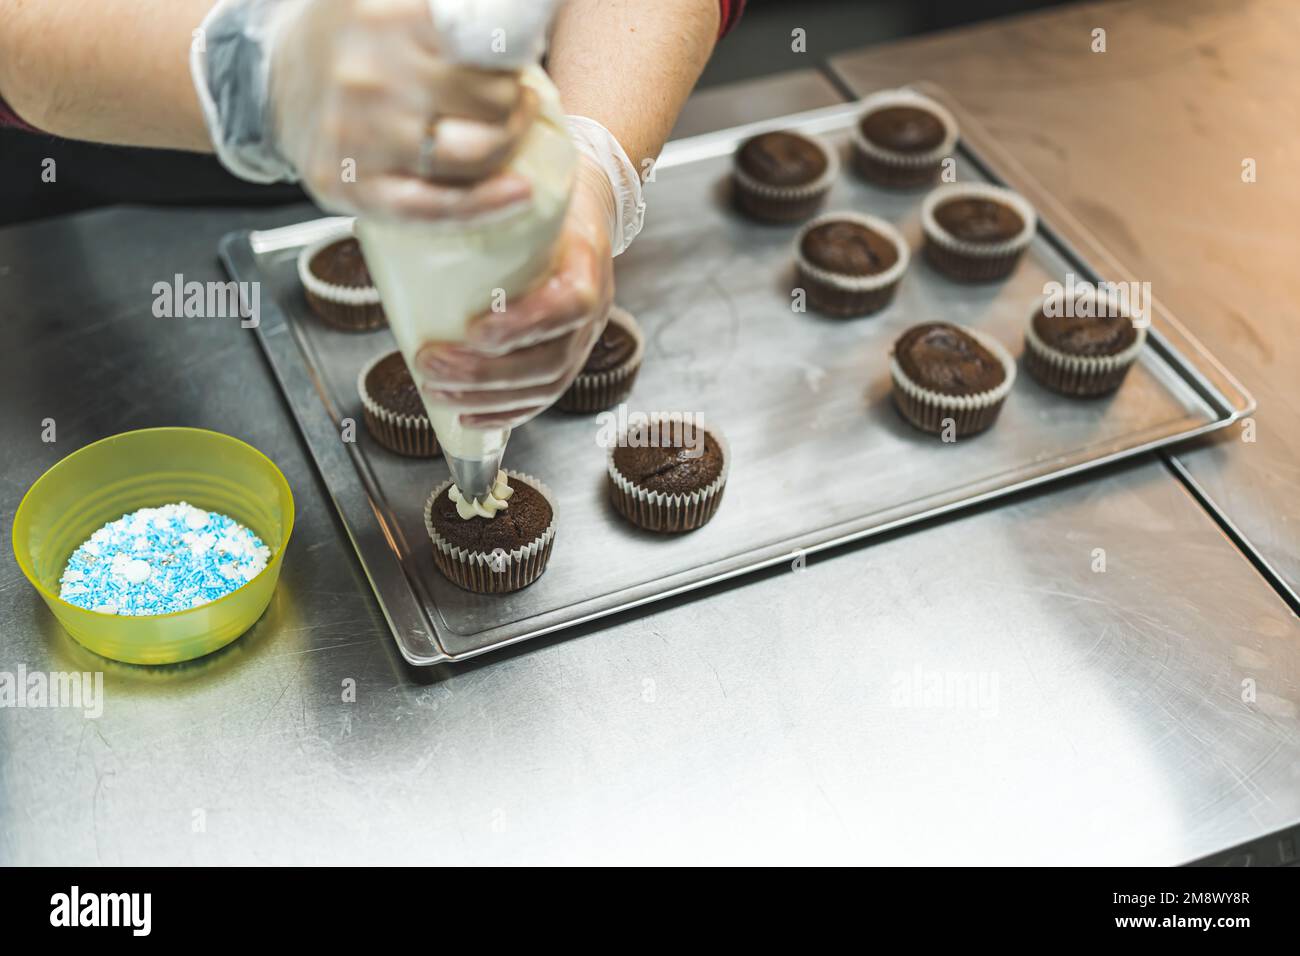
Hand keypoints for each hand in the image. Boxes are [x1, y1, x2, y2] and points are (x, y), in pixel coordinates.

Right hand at [266, 0, 536, 217]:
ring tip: (505, 130)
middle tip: (510, 96)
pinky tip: (518, 192)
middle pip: (490, 101)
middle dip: (513, 100)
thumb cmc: (346, 38)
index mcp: (384, 17)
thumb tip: (516, 7)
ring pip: (475, 154)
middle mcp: (370, 77)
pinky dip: (486, 204)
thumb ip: (447, 4)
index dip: (512, 55)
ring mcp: (362, 138)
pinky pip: (438, 206)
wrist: (269, 81)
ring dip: (507, 145)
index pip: (486, 43)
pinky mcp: (357, 189)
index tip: (514, 59)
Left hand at [415, 156, 616, 428]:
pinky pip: (539, 398)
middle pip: (548, 360)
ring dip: (486, 398)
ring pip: (542, 386)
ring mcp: (581, 341)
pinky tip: (467, 419)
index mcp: (584, 267)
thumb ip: (482, 214)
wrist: (582, 211)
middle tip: (430, 363)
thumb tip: (406, 221)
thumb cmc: (541, 204)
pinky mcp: (565, 358)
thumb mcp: (522, 198)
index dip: (523, 325)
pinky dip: (502, 414)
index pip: (567, 305)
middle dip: (484, 373)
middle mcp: (590, 313)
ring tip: (437, 391)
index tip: (475, 330)